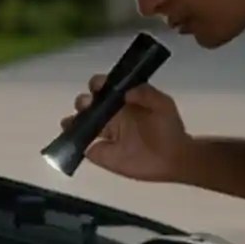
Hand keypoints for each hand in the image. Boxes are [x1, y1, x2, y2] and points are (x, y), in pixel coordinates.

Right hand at [60, 74, 189, 181]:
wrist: (174, 158)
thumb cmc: (168, 129)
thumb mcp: (163, 105)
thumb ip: (146, 93)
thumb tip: (126, 90)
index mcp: (120, 100)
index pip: (102, 87)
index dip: (97, 84)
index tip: (97, 86)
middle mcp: (108, 114)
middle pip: (86, 103)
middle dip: (82, 102)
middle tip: (87, 107)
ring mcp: (102, 134)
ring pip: (78, 123)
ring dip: (71, 121)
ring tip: (70, 124)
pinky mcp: (99, 153)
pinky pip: (81, 147)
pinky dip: (73, 144)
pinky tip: (72, 141)